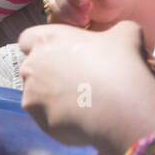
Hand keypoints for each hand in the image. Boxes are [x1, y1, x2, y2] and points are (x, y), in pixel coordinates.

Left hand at [18, 21, 154, 154]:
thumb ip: (115, 32)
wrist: (121, 107)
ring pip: (38, 96)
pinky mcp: (41, 122)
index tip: (60, 55)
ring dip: (53, 99)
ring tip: (83, 104)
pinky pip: (47, 119)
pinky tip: (84, 119)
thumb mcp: (126, 34)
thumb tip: (119, 38)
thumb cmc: (121, 63)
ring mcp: (33, 96)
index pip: (27, 39)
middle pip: (32, 69)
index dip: (42, 47)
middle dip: (48, 75)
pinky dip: (61, 120)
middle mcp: (32, 66)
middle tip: (76, 82)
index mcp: (47, 40)